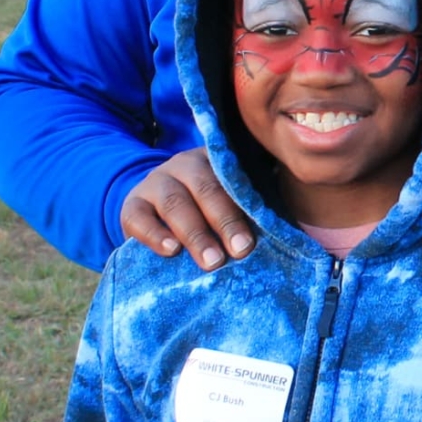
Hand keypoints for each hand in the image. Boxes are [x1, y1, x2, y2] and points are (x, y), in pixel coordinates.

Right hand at [120, 148, 253, 269]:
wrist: (157, 208)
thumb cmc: (209, 210)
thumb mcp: (230, 202)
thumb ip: (253, 210)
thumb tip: (289, 233)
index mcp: (217, 160)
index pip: (234, 177)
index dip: (246, 206)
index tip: (254, 239)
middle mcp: (185, 164)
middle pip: (206, 188)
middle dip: (225, 221)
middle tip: (240, 250)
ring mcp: (156, 181)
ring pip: (175, 203)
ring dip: (195, 234)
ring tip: (212, 260)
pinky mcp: (132, 203)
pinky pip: (138, 217)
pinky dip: (155, 235)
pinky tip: (172, 251)